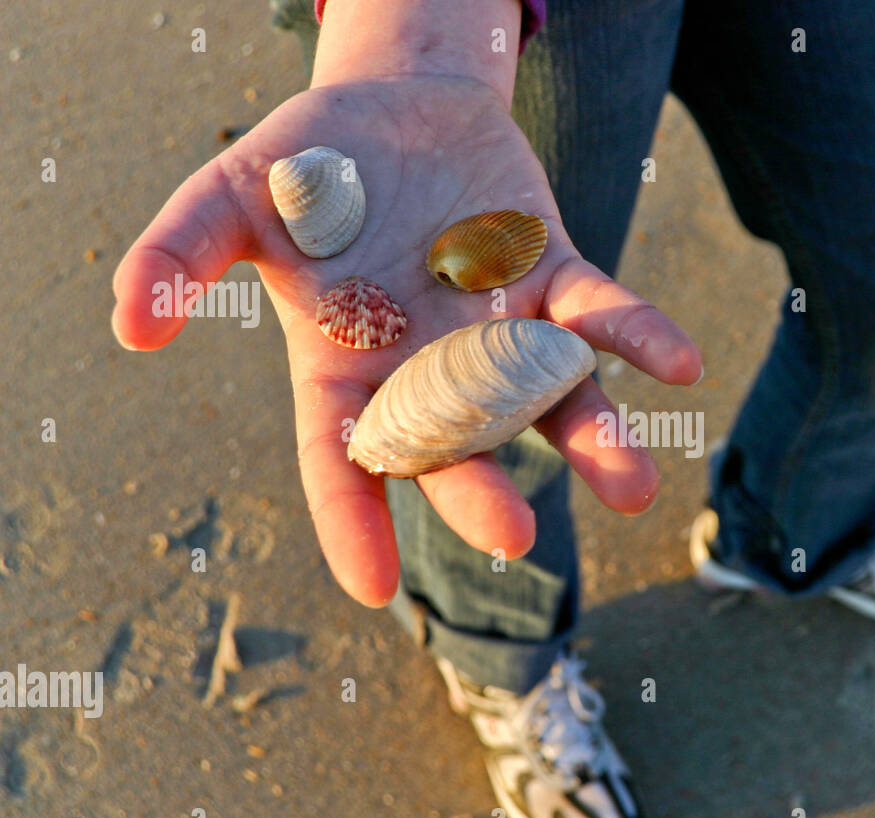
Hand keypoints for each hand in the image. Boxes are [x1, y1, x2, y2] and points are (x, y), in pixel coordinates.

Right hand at [111, 72, 702, 607]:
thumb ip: (178, 252)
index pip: (342, 458)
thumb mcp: (230, 196)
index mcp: (348, 367)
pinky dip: (637, 336)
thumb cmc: (309, 168)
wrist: (396, 108)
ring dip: (592, 438)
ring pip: (550, 396)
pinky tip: (678, 365)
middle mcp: (431, 365)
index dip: (353, 518)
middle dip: (481, 486)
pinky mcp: (555, 278)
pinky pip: (602, 313)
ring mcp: (500, 328)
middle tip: (513, 535)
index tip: (373, 585)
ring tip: (632, 483)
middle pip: (457, 441)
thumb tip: (129, 325)